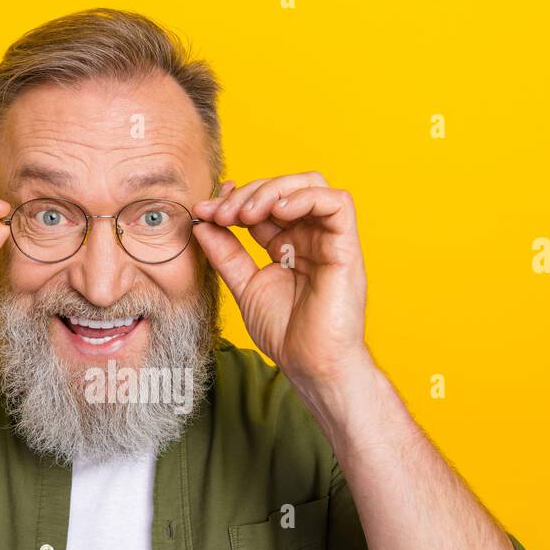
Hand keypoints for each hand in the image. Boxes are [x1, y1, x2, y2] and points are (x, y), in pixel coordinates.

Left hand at [192, 172, 369, 387]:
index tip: (204, 210)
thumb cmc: (286, 333)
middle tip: (222, 213)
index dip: (234, 200)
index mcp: (288, 245)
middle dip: (248, 193)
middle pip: (285, 188)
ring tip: (246, 214)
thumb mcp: (244, 286)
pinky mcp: (346, 247)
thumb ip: (225, 254)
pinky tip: (278, 211)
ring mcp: (329, 240)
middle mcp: (310, 237)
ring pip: (311, 185)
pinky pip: (337, 203)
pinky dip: (305, 197)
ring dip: (273, 190)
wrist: (311, 365)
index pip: (263, 204)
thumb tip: (202, 222)